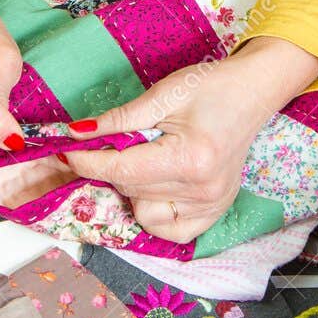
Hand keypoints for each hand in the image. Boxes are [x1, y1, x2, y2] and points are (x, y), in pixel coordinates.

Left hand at [63, 37, 317, 242]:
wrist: (253, 92)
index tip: (65, 151)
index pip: (122, 170)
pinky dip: (154, 211)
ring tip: (147, 158)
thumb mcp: (163, 95)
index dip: (87, 161)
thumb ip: (119, 120)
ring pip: (143, 210)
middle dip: (110, 166)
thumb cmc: (211, 86)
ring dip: (132, 187)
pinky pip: (169, 230)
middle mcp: (202, 191)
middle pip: (130, 189)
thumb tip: (76, 134)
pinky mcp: (215, 212)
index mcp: (190, 159)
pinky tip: (158, 185)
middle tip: (116, 141)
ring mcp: (211, 206)